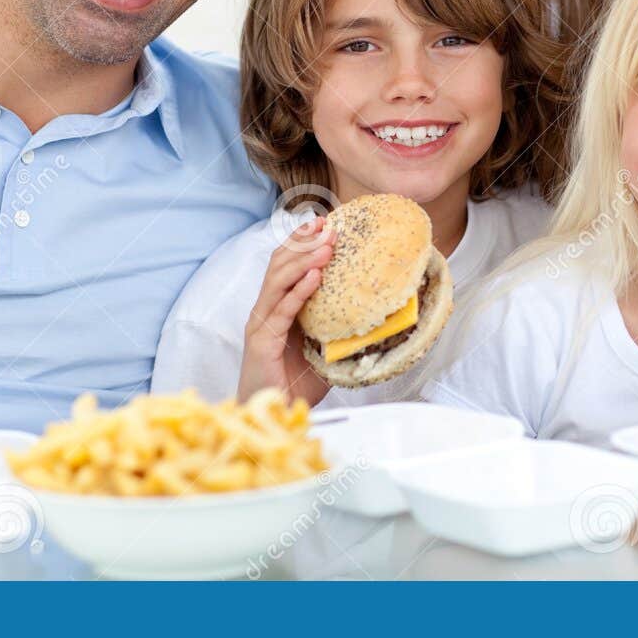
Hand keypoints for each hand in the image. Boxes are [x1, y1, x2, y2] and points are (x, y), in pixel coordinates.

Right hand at [236, 217, 334, 405]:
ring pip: (277, 281)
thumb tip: (377, 316)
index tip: (323, 223)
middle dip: (303, 242)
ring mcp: (261, 323)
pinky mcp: (261, 341)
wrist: (274, 415)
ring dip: (303, 260)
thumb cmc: (296, 385)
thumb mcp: (323, 350)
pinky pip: (281, 310)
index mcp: (278, 308)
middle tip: (328, 226)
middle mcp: (266, 310)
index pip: (286, 265)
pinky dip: (298, 290)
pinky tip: (314, 277)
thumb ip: (339, 330)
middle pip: (279, 265)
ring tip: (327, 246)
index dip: (302, 242)